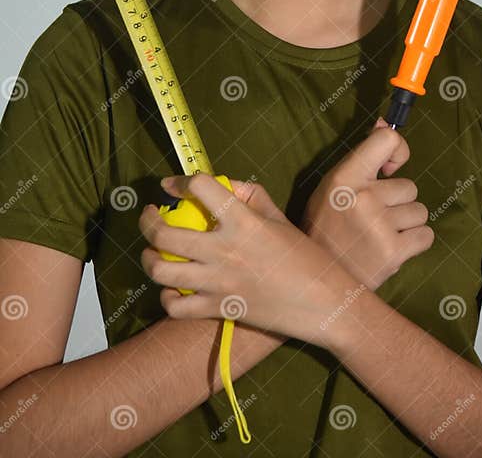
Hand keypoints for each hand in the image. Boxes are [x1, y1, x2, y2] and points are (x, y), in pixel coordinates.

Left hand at [139, 174, 358, 349]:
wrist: (323, 304)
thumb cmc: (306, 257)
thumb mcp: (280, 218)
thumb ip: (252, 196)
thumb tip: (227, 185)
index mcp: (242, 221)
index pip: (200, 187)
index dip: (179, 181)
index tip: (171, 184)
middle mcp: (224, 250)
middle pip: (164, 233)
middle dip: (147, 220)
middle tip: (149, 214)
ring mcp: (217, 283)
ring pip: (161, 270)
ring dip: (148, 257)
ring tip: (151, 250)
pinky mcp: (218, 310)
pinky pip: (175, 306)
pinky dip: (166, 296)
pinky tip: (171, 287)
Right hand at [300, 118, 433, 290]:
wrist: (319, 278)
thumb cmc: (326, 227)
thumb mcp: (333, 186)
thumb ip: (361, 159)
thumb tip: (383, 123)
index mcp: (345, 177)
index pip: (386, 139)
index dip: (398, 149)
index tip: (393, 166)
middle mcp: (364, 197)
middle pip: (410, 186)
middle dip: (398, 201)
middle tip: (374, 217)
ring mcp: (380, 226)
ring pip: (420, 211)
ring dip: (406, 223)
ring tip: (380, 234)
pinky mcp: (394, 253)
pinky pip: (426, 235)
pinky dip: (415, 242)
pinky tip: (392, 247)